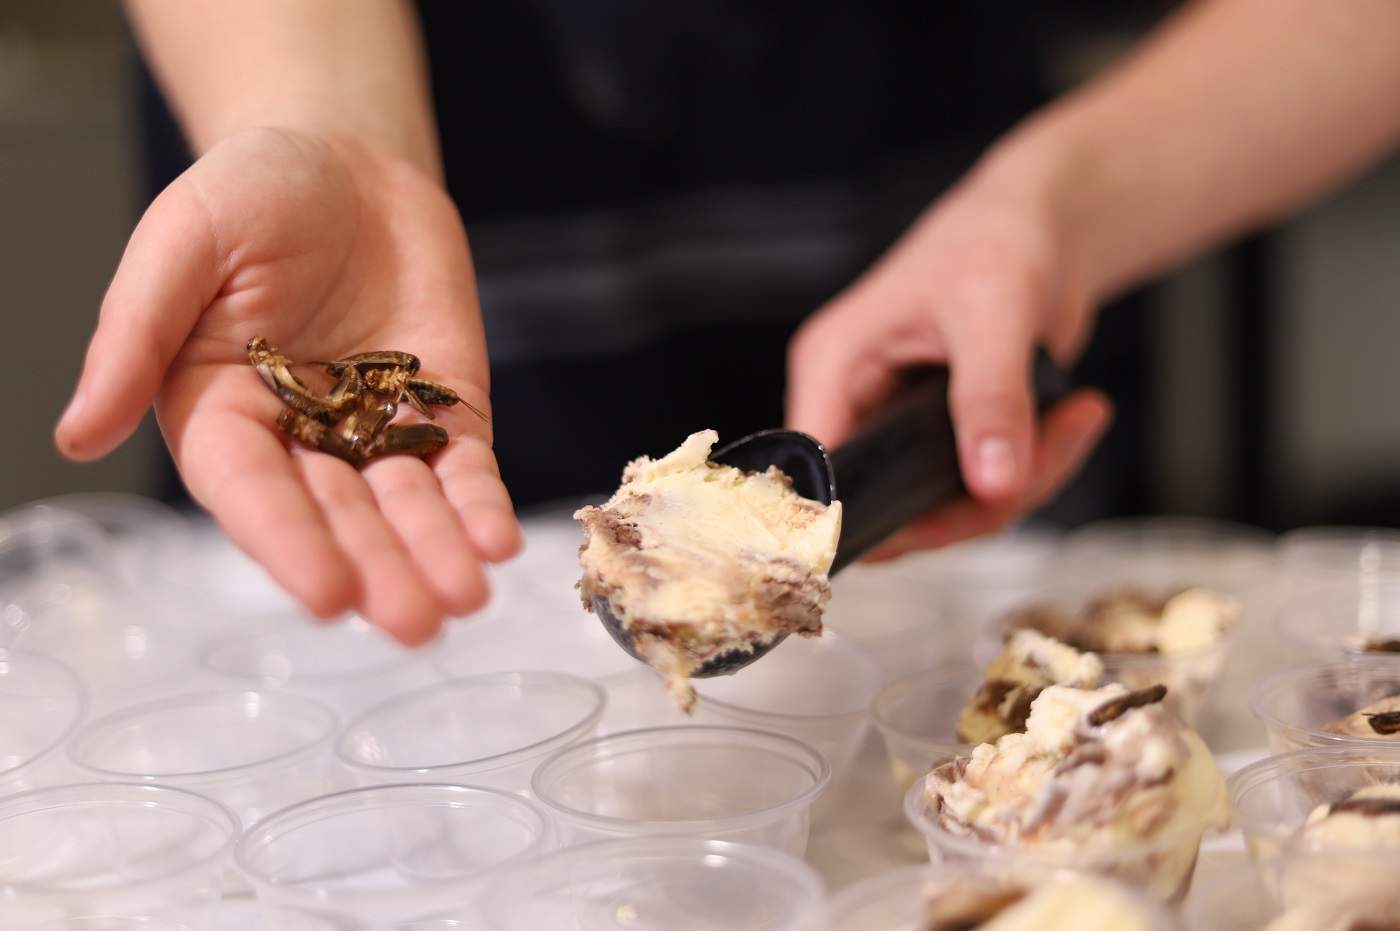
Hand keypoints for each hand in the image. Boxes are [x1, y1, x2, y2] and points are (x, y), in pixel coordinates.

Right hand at [55, 127, 519, 642]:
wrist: (348, 160)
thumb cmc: (251, 193)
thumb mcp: (181, 242)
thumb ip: (135, 333)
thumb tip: (76, 435)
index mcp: (219, 414)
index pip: (249, 491)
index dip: (288, 541)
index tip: (326, 596)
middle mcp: (297, 441)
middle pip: (338, 515)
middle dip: (377, 567)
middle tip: (413, 620)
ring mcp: (375, 433)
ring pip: (406, 507)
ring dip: (435, 554)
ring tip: (465, 598)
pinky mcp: (443, 413)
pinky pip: (462, 469)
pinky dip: (479, 506)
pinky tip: (497, 544)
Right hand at [786, 155, 1112, 556]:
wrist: (1047, 224)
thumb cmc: (998, 237)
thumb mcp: (994, 313)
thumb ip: (991, 399)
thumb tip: (994, 486)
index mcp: (833, 369)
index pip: (820, 474)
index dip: (864, 513)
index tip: (942, 520)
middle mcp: (858, 406)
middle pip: (889, 508)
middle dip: (974, 504)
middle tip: (1040, 461)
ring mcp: (901, 430)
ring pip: (947, 509)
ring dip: (1023, 484)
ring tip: (1074, 419)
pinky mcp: (946, 440)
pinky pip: (983, 492)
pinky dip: (1037, 469)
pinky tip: (1073, 418)